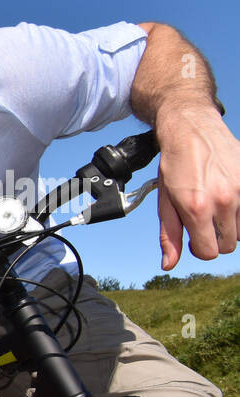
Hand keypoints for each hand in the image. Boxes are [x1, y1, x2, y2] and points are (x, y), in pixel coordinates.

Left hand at [153, 104, 239, 268]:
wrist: (193, 131)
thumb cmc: (176, 167)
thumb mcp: (165, 202)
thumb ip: (169, 236)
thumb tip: (168, 265)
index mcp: (197, 209)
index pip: (209, 252)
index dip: (200, 248)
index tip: (196, 236)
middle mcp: (224, 200)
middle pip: (228, 245)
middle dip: (215, 237)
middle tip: (205, 219)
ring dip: (230, 225)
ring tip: (216, 206)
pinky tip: (230, 199)